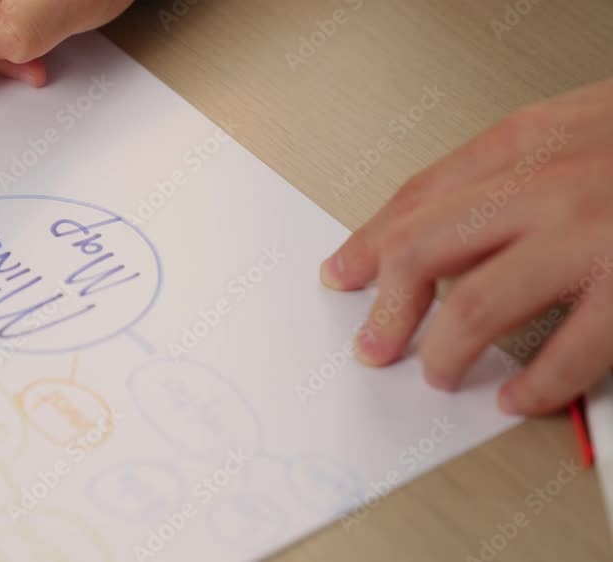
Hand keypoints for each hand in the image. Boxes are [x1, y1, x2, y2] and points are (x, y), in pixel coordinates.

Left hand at [319, 78, 612, 415]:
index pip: (419, 197)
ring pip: (479, 305)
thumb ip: (515, 167)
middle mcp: (555, 182)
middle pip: (427, 247)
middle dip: (389, 305)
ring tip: (438, 372)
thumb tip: (445, 219)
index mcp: (534, 140)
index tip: (344, 275)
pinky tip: (517, 396)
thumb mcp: (580, 127)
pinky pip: (569, 354)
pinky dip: (534, 386)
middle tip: (375, 342)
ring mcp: (597, 236)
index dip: (370, 242)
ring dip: (446, 350)